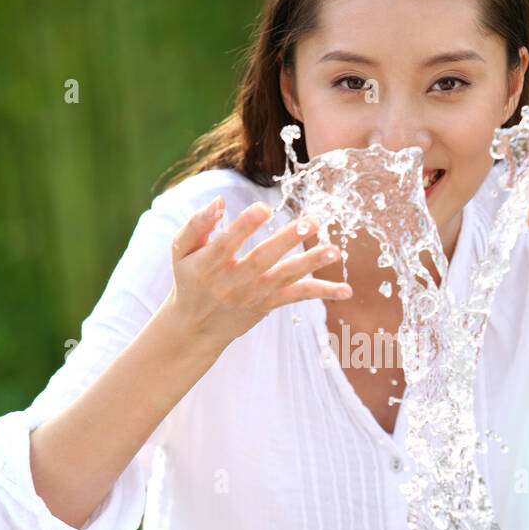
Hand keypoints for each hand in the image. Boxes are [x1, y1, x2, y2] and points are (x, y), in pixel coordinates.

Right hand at [167, 197, 351, 354]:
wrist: (194, 328)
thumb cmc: (190, 279)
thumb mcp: (181, 252)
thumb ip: (196, 225)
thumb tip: (217, 201)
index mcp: (208, 266)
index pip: (226, 244)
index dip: (244, 227)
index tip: (263, 208)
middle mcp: (232, 283)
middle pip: (261, 261)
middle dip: (286, 241)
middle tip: (309, 222)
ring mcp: (253, 295)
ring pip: (284, 278)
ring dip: (310, 264)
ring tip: (334, 251)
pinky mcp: (268, 305)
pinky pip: (297, 296)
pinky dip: (322, 292)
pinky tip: (347, 290)